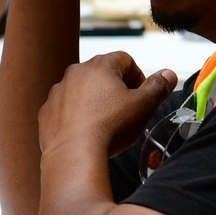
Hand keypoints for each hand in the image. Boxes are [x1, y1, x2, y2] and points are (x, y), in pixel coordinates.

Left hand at [39, 52, 176, 157]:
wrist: (74, 154)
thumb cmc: (111, 127)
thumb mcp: (144, 106)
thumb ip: (158, 86)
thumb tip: (169, 73)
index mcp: (100, 66)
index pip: (125, 59)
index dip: (138, 76)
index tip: (142, 96)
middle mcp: (75, 72)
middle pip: (102, 74)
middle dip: (116, 89)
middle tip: (126, 111)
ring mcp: (58, 92)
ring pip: (82, 91)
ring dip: (94, 102)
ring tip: (105, 124)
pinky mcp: (46, 111)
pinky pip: (65, 108)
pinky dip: (76, 116)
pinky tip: (86, 133)